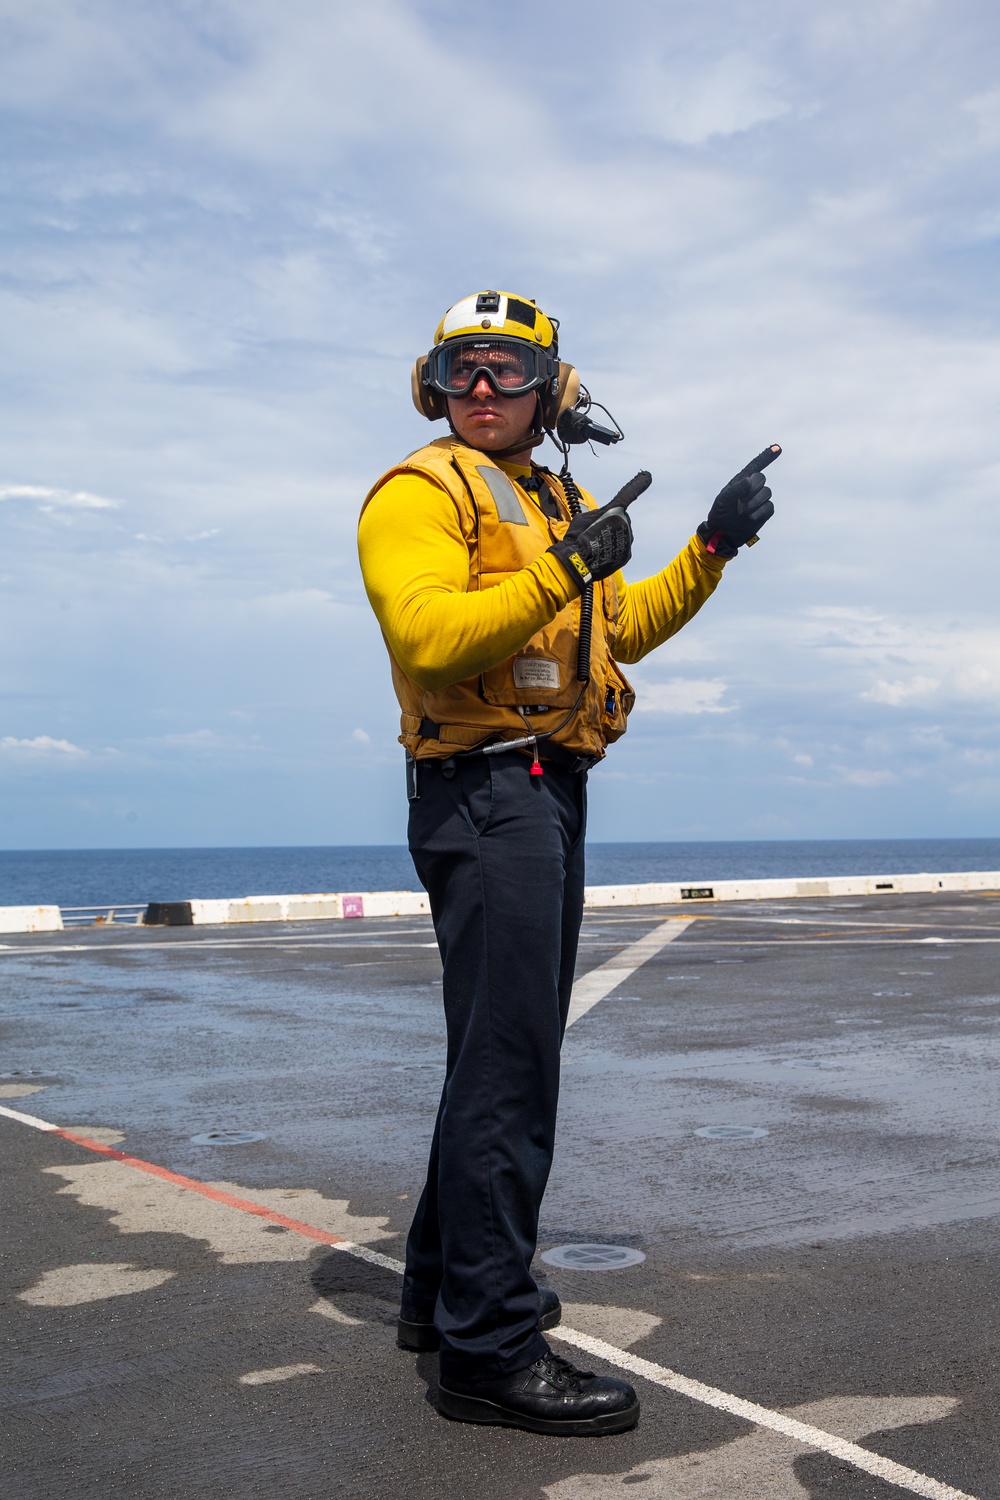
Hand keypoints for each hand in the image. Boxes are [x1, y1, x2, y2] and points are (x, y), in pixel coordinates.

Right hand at [549, 471, 650, 589]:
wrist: (578, 562)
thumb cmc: (577, 537)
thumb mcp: (583, 518)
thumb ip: (597, 514)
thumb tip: (601, 519)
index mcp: (615, 510)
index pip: (628, 494)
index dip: (639, 484)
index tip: (648, 475)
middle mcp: (625, 522)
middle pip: (621, 521)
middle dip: (611, 525)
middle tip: (595, 534)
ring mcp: (627, 539)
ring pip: (622, 536)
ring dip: (611, 539)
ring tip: (596, 546)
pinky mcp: (627, 554)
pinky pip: (622, 550)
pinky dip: (613, 551)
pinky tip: (601, 554)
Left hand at [698, 445, 780, 556]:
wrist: (723, 535)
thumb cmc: (720, 515)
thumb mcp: (723, 501)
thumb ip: (735, 489)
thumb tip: (750, 481)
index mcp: (740, 481)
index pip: (755, 465)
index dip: (767, 456)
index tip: (778, 448)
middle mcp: (751, 488)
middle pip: (761, 478)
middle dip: (752, 490)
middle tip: (741, 502)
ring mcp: (759, 499)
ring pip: (767, 492)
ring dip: (755, 503)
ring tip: (744, 512)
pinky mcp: (765, 512)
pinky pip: (770, 507)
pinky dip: (760, 513)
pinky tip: (751, 518)